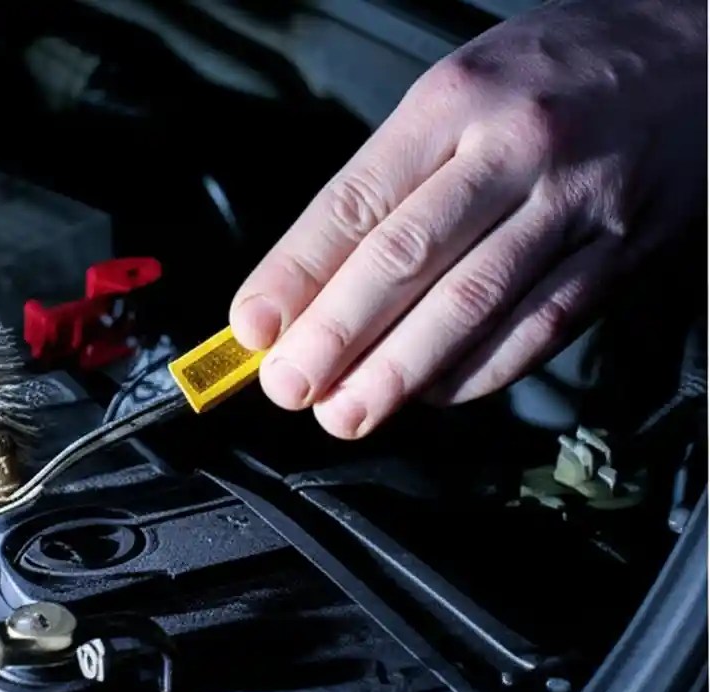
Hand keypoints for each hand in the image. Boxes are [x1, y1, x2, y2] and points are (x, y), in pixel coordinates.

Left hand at [230, 0, 704, 438]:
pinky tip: (433, 395)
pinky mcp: (622, 252)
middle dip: (337, 334)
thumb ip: (394, 173)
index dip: (297, 273)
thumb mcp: (462, 85)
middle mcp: (514, 150)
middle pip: (407, 258)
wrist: (700, 53)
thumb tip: (319, 273)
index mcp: (455, 101)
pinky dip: (480, 369)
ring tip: (348, 411)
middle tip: (290, 387)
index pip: (357, 201)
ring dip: (400, 369)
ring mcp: (575, 204)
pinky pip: (542, 325)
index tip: (254, 326)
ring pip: (474, 302)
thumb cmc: (560, 70)